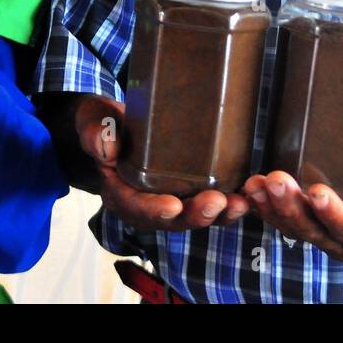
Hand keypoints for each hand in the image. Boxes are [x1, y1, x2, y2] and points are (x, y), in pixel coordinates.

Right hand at [75, 95, 250, 230]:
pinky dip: (228, 203)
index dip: (154, 210)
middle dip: (196, 215)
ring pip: (194, 215)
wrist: (114, 123)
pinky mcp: (188, 190)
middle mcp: (146, 204)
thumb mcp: (93, 123)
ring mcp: (169, 198)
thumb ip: (97, 133)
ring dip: (219, 214)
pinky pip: (208, 202)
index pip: (136, 207)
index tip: (173, 206)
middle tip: (217, 202)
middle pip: (172, 219)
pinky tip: (249, 196)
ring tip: (240, 203)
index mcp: (120, 193)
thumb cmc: (102, 123)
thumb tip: (107, 145)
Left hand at [243, 165, 342, 260]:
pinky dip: (264, 206)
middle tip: (274, 181)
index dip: (333, 213)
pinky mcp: (309, 224)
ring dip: (271, 207)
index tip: (316, 193)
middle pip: (313, 230)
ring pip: (293, 226)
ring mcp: (323, 235)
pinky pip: (282, 220)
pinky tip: (249, 190)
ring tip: (255, 184)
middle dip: (291, 207)